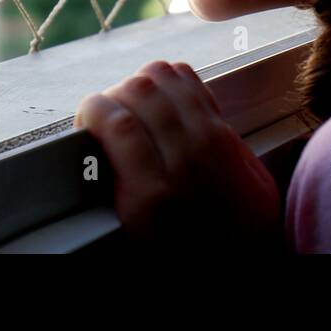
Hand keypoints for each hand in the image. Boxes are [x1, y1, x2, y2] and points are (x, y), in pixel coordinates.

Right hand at [74, 60, 283, 251]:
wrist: (243, 255)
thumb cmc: (181, 248)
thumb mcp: (135, 225)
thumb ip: (116, 177)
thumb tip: (95, 134)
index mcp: (154, 194)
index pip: (116, 121)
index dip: (91, 111)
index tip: (86, 123)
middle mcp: (186, 158)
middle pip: (139, 88)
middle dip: (113, 95)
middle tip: (108, 118)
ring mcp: (211, 138)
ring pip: (165, 75)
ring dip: (140, 83)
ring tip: (133, 108)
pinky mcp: (224, 127)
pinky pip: (189, 80)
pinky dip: (167, 80)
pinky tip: (159, 102)